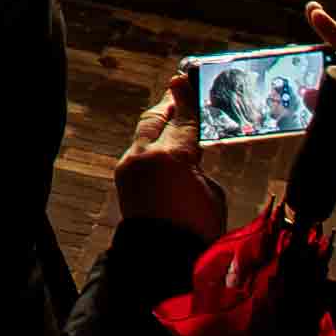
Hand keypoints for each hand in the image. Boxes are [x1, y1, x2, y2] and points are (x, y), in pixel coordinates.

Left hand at [112, 68, 221, 237]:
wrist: (163, 258)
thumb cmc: (198, 230)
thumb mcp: (213, 193)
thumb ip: (197, 163)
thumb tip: (188, 152)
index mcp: (172, 156)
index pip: (183, 119)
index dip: (187, 98)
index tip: (184, 77)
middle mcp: (144, 155)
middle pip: (155, 118)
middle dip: (169, 106)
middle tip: (181, 93)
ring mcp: (129, 165)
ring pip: (143, 133)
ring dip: (159, 126)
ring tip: (175, 121)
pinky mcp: (123, 177)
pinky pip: (138, 151)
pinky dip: (152, 146)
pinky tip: (165, 151)